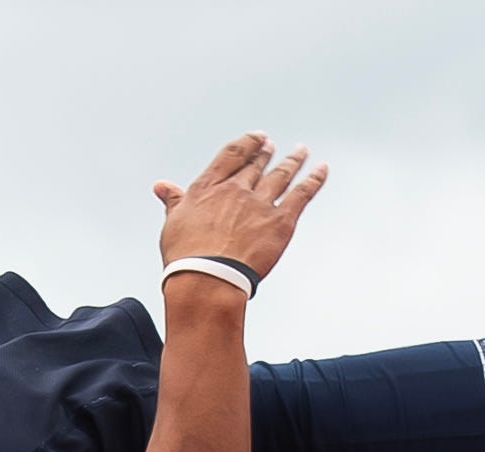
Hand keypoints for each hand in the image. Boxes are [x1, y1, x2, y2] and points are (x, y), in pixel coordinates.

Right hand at [153, 132, 328, 281]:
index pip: (231, 156)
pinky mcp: (280, 221)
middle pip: (256, 164)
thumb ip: (173, 201)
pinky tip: (322, 169)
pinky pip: (302, 193)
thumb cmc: (186, 258)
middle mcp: (236, 190)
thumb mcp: (173, 224)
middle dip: (266, 153)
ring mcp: (260, 203)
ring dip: (292, 160)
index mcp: (209, 188)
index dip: (246, 144)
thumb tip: (162, 186)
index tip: (255, 138)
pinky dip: (314, 179)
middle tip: (272, 145)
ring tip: (300, 151)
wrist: (208, 279)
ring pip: (281, 174)